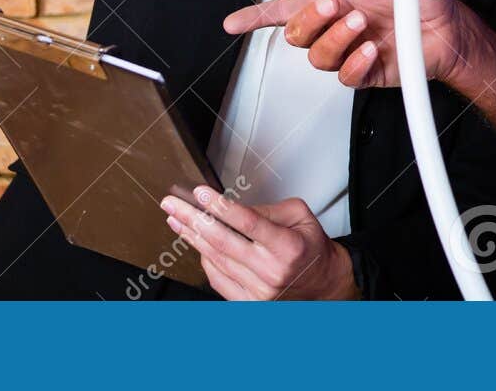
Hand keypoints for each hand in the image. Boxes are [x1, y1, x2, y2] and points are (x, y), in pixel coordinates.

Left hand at [160, 187, 357, 299]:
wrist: (323, 285)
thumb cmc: (310, 248)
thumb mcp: (299, 216)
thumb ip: (267, 209)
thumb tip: (232, 208)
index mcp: (287, 247)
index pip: (248, 223)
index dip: (220, 207)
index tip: (200, 193)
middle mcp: (272, 271)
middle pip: (223, 241)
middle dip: (192, 219)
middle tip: (173, 204)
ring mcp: (259, 290)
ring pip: (216, 259)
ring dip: (191, 236)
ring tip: (176, 219)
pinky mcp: (249, 302)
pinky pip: (217, 279)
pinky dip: (203, 259)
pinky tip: (194, 242)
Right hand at [222, 0, 467, 88]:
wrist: (449, 27)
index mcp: (335, 0)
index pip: (286, 9)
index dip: (257, 17)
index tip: (233, 23)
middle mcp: (337, 27)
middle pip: (296, 35)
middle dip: (309, 20)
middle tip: (334, 4)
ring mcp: (349, 52)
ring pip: (317, 57)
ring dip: (335, 39)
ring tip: (364, 24)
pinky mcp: (367, 73)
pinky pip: (346, 77)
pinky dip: (356, 63)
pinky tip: (372, 49)